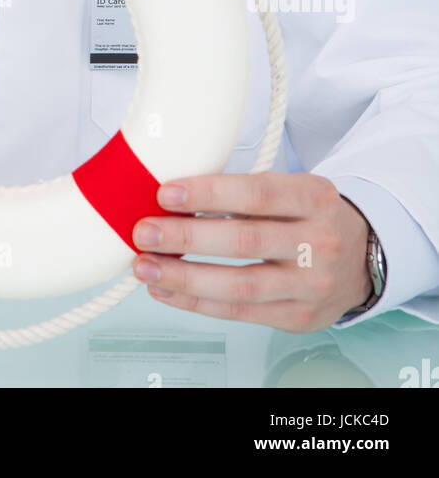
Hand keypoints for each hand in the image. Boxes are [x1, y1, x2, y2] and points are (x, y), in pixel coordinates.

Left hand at [131, 172, 372, 331]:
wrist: (361, 257)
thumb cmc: (309, 217)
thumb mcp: (292, 189)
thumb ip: (244, 192)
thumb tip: (174, 198)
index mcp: (315, 197)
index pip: (257, 193)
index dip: (209, 193)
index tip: (166, 193)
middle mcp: (319, 242)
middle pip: (244, 241)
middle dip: (187, 237)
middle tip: (145, 231)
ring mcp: (312, 285)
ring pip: (240, 285)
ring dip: (185, 277)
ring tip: (146, 266)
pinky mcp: (299, 318)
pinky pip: (240, 313)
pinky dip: (198, 303)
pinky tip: (168, 291)